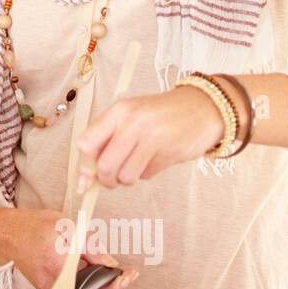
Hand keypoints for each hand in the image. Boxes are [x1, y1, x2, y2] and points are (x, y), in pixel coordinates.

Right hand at [0, 204, 138, 288]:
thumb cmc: (32, 226)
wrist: (6, 234)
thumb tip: (111, 264)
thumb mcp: (65, 226)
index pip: (96, 287)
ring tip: (113, 276)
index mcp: (59, 265)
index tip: (127, 274)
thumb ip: (90, 246)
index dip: (117, 283)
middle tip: (126, 275)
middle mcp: (54, 284)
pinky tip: (96, 278)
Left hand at [75, 86, 223, 191]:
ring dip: (127, 178)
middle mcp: (133, 123)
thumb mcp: (129, 115)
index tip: (86, 177)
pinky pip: (146, 175)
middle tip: (111, 179)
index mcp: (118, 111)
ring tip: (136, 165)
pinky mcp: (169, 154)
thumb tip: (86, 177)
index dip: (84, 166)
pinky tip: (155, 158)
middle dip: (105, 180)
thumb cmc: (160, 114)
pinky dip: (146, 173)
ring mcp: (153, 138)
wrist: (203, 108)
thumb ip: (106, 139)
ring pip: (125, 176)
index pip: (87, 144)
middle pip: (104, 166)